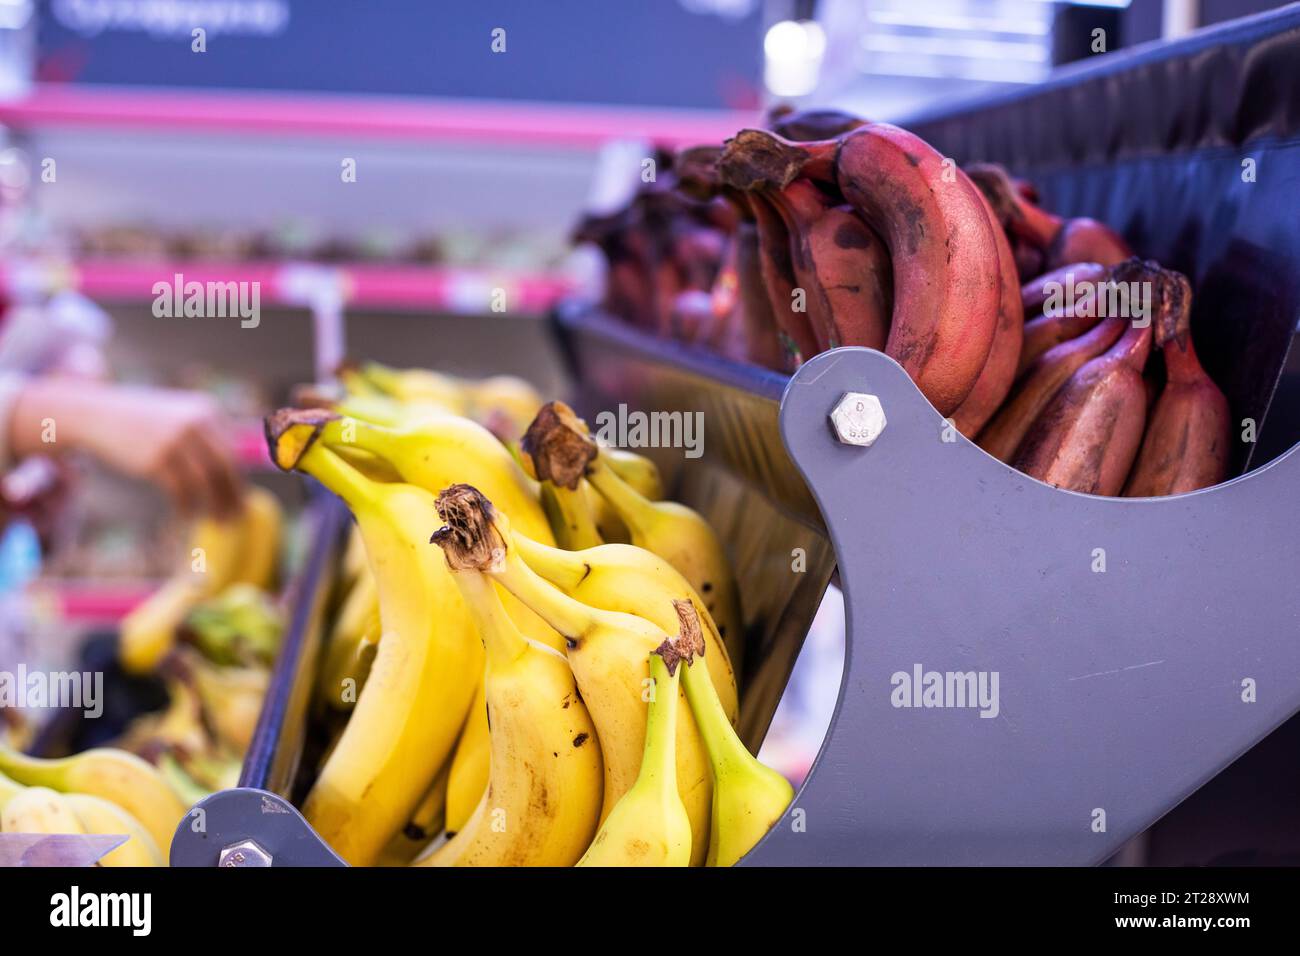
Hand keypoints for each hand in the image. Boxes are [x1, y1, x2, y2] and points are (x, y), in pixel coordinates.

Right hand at [10, 379, 244, 517]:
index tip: (242, 500)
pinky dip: (188, 506)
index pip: (233, 452)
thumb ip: (206, 439)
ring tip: (218, 521)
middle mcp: (196, 422)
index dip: (238, 479)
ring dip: (215, 505)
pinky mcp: (156, 457)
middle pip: (226, 467)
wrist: (98, 414)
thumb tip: (232, 477)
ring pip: (207, 480)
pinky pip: (182, 489)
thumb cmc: (144, 422)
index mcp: (208, 410)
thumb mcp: (179, 418)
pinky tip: (188, 515)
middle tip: (237, 517)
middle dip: (233, 495)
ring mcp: (176, 439)